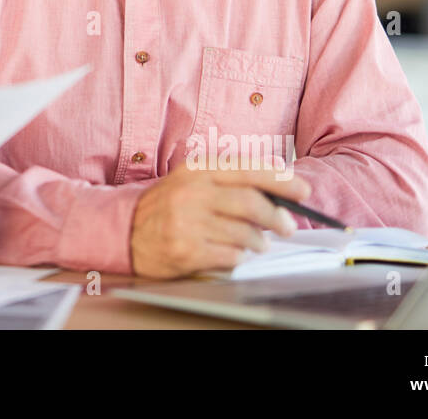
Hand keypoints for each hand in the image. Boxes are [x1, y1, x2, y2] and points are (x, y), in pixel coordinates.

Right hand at [129, 165, 310, 278]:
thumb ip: (229, 179)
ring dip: (259, 241)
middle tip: (287, 226)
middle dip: (277, 217)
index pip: (248, 170)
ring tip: (259, 243)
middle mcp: (191, 193)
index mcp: (196, 170)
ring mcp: (187, 222)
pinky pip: (229, 256)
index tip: (302, 190)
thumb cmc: (166, 204)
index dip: (281, 180)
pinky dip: (240, 257)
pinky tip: (236, 253)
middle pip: (251, 203)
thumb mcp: (192, 180)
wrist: (125, 230)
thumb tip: (278, 186)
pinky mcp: (186, 250)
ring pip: (244, 233)